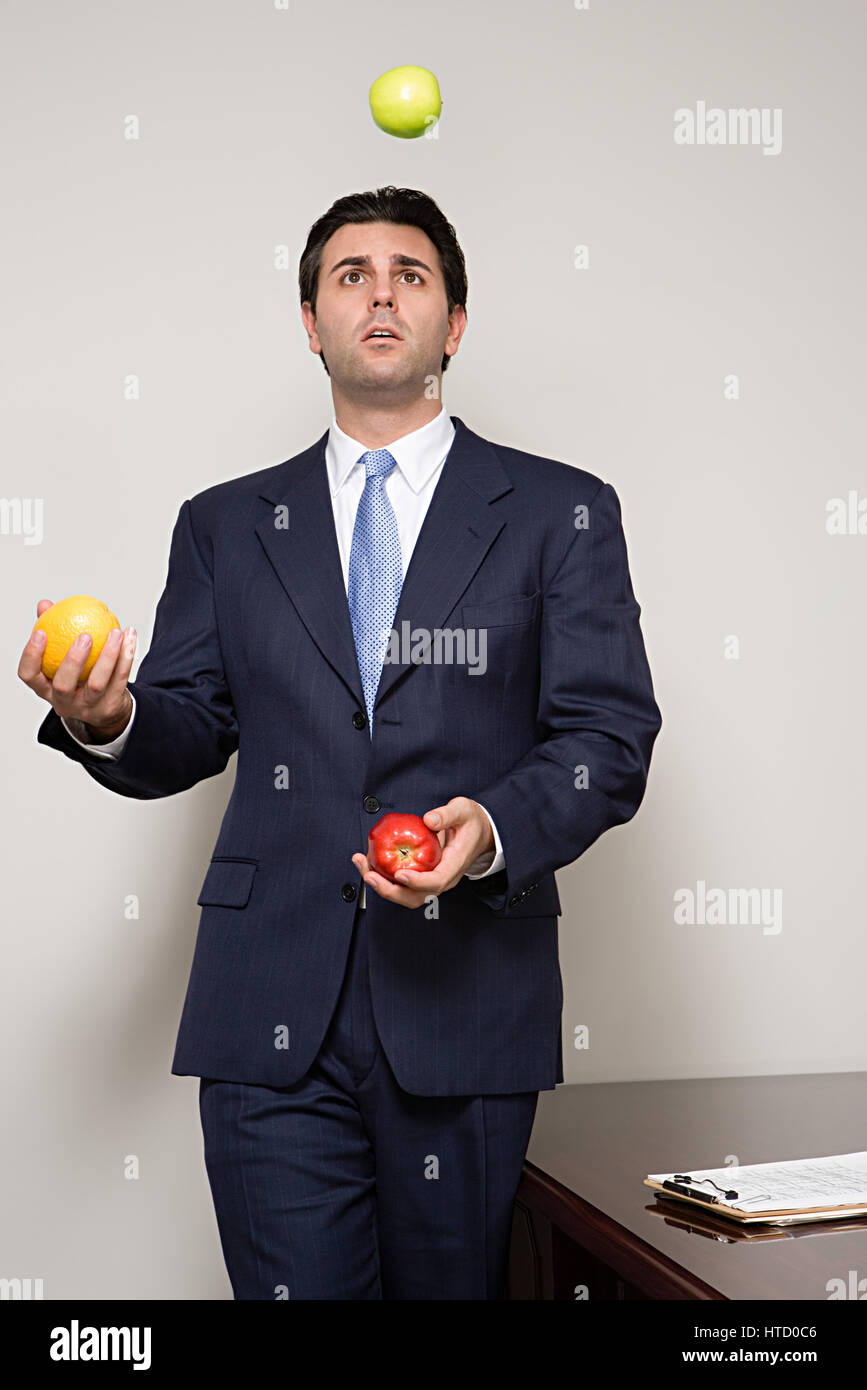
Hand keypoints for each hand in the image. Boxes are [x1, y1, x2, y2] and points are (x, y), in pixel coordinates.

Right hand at [18, 599, 136, 734]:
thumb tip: (44, 605)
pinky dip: (127, 656)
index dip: (31, 655)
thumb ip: (53, 630)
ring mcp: (88, 708)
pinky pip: (120, 678)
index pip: (29, 675)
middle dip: (73, 660)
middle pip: (63, 684)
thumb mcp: (62, 658)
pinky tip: (130, 636)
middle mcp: (64, 703)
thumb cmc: (80, 675)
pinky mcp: (110, 707)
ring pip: (97, 683)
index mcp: (46, 689)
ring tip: (115, 632)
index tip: (41, 632)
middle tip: (85, 635)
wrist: (107, 705)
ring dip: (108, 655)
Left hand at [352, 796, 494, 908]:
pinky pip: (402, 885)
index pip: (436, 881)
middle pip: (416, 896)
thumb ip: (447, 814)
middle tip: (368, 875)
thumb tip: (429, 820)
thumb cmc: (471, 822)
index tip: (399, 873)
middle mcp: (443, 879)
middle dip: (390, 890)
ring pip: (406, 895)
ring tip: (362, 867)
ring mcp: (432, 880)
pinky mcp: (422, 877)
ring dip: (382, 886)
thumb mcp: (464, 810)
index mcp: (455, 865)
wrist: (479, 832)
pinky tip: (368, 863)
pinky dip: (383, 878)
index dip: (417, 881)